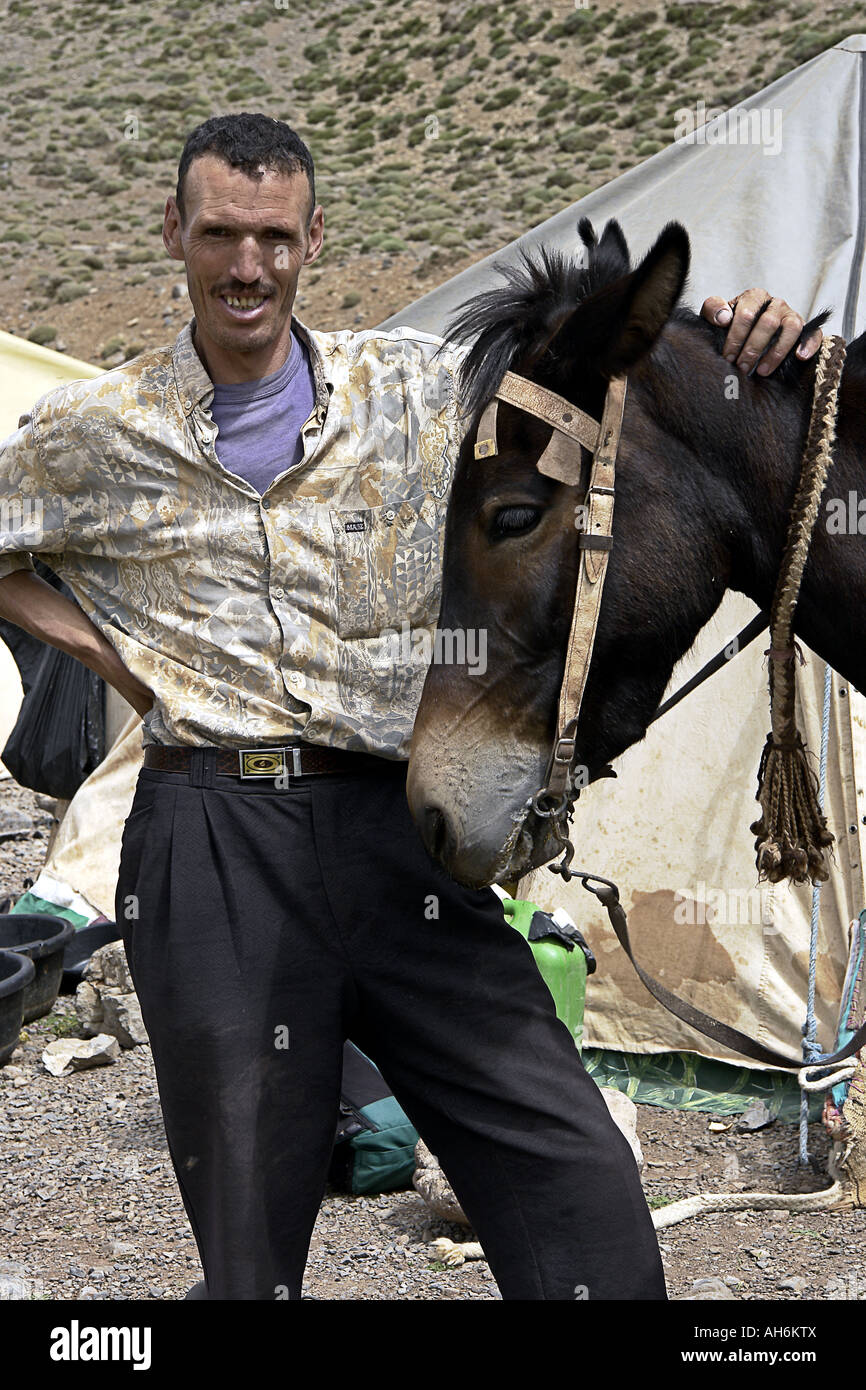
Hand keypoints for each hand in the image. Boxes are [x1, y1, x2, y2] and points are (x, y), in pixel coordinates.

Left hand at [700, 289, 822, 375]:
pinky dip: (809, 345)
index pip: (747, 313)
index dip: (736, 337)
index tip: (728, 357)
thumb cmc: (730, 326)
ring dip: (776, 352)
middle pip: (768, 323)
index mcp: (755, 297)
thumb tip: (724, 317)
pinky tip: (799, 357)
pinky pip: (814, 334)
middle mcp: (776, 304)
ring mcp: (792, 315)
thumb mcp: (716, 316)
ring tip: (763, 371)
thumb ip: (713, 309)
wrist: (748, 336)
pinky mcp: (806, 329)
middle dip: (753, 349)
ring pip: (791, 328)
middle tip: (742, 368)